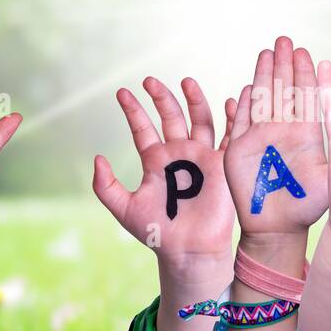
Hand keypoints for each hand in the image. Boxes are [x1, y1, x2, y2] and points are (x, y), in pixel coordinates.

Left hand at [94, 77, 235, 264]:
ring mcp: (201, 157)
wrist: (188, 249)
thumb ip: (106, 186)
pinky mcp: (222, 164)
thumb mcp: (125, 209)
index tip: (121, 92)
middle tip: (149, 80)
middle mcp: (178, 154)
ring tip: (186, 81)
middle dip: (161, 98)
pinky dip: (231, 119)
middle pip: (171, 116)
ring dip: (194, 100)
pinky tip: (230, 101)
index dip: (133, 110)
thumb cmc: (157, 232)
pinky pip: (229, 136)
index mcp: (155, 161)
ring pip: (199, 120)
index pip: (143, 128)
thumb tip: (98, 158)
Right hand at [224, 37, 328, 237]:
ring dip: (263, 76)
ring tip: (267, 53)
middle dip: (283, 65)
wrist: (279, 227)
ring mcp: (260, 138)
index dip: (303, 73)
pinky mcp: (239, 151)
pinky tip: (247, 87)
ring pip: (262, 100)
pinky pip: (240, 123)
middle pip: (282, 90)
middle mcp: (282, 131)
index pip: (304, 96)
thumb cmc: (308, 206)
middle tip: (285, 40)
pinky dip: (243, 106)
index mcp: (305, 133)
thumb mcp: (330, 176)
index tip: (304, 51)